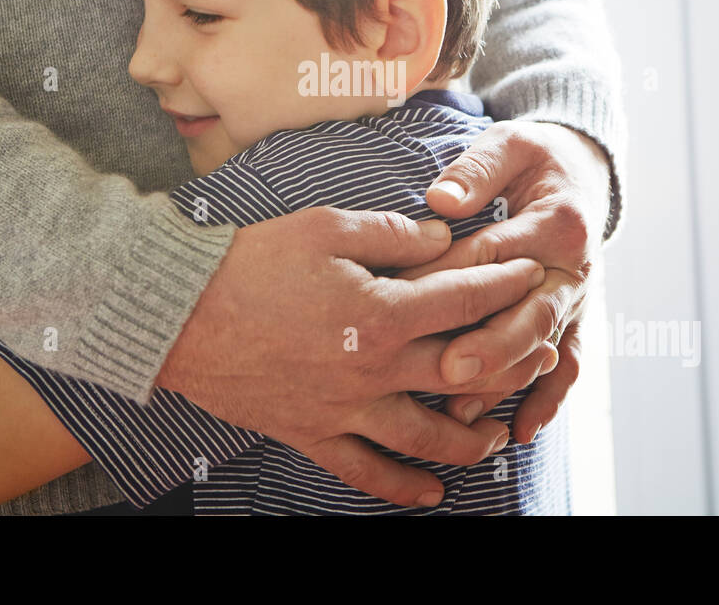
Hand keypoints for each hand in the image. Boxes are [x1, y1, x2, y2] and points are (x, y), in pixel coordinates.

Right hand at [154, 205, 549, 507]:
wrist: (179, 313)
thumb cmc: (250, 261)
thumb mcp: (325, 227)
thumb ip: (392, 233)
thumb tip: (443, 238)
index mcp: (381, 312)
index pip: (465, 301)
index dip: (504, 284)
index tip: (530, 273)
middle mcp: (373, 369)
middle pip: (463, 374)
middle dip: (510, 362)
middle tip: (539, 354)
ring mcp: (343, 409)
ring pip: (426, 437)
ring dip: (469, 439)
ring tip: (495, 437)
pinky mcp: (311, 433)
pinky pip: (365, 472)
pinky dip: (402, 487)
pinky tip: (431, 493)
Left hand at [398, 121, 611, 443]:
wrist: (583, 175)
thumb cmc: (533, 159)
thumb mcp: (508, 145)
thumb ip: (476, 171)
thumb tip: (440, 200)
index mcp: (556, 223)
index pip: (494, 256)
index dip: (448, 278)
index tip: (402, 297)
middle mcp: (574, 268)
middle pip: (530, 314)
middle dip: (489, 345)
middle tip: (446, 369)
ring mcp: (577, 301)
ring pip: (543, 349)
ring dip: (506, 382)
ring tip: (461, 411)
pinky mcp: (575, 320)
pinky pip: (568, 366)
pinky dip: (548, 399)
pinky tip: (521, 430)